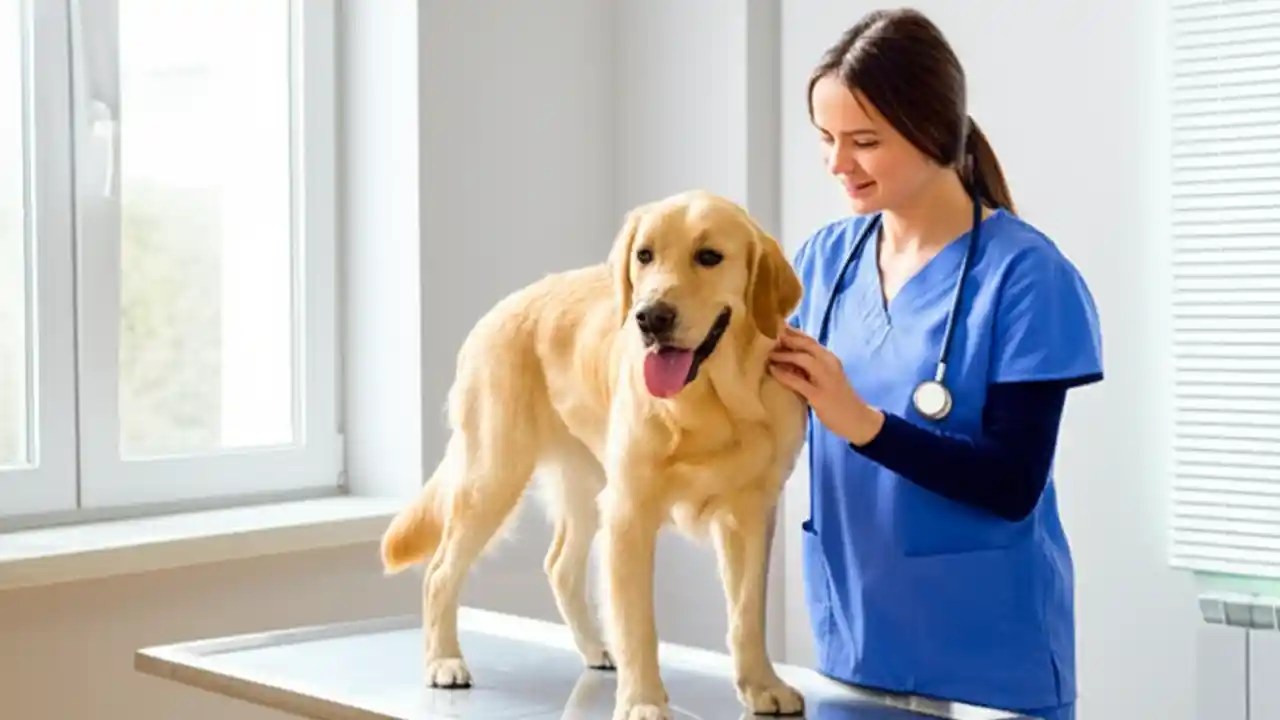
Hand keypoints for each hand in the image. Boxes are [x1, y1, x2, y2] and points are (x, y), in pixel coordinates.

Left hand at [768, 326, 884, 445]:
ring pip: (803, 359)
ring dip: (784, 354)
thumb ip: (810, 367)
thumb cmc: (838, 398)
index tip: (775, 327)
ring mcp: (826, 379)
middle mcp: (830, 364)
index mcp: (830, 358)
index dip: (792, 332)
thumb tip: (785, 357)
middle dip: (786, 338)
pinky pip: (798, 381)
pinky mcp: (819, 395)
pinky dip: (784, 374)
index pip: (810, 340)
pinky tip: (773, 371)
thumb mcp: (825, 377)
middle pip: (806, 344)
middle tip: (767, 336)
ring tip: (768, 353)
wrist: (857, 419)